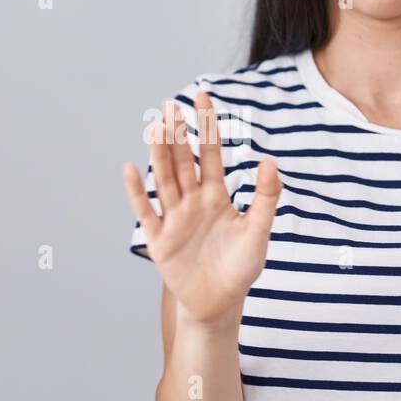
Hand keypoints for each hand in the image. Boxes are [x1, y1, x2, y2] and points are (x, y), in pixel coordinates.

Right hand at [123, 91, 281, 324]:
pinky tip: (131, 168)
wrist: (219, 303)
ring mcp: (173, 218)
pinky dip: (137, 192)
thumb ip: (266, 197)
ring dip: (158, 154)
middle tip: (170, 105)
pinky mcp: (159, 239)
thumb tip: (269, 160)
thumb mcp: (259, 231)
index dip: (206, 126)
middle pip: (182, 161)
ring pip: (164, 180)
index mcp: (216, 196)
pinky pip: (146, 212)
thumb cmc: (241, 267)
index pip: (210, 154)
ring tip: (153, 126)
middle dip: (176, 134)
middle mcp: (192, 202)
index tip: (202, 96)